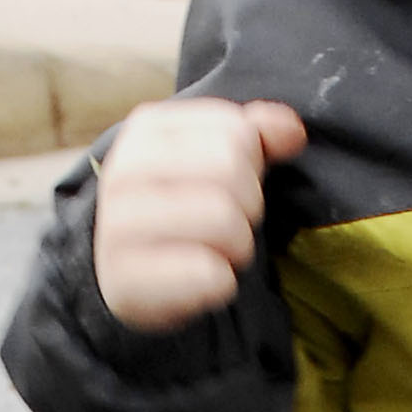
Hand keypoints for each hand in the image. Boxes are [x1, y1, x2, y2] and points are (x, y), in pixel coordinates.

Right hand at [91, 96, 306, 333]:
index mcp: (147, 129)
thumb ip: (254, 136)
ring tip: (218, 252)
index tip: (228, 184)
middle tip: (230, 224)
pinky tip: (200, 280)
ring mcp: (120, 225)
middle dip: (249, 205)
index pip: (235, 131)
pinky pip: (210, 275)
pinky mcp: (127, 280)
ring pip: (224, 222)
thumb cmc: (177, 206)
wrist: (119, 272)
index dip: (250, 162)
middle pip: (231, 172)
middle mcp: (126, 170)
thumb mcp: (210, 159)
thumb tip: (292, 131)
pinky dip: (221, 282)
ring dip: (239, 246)